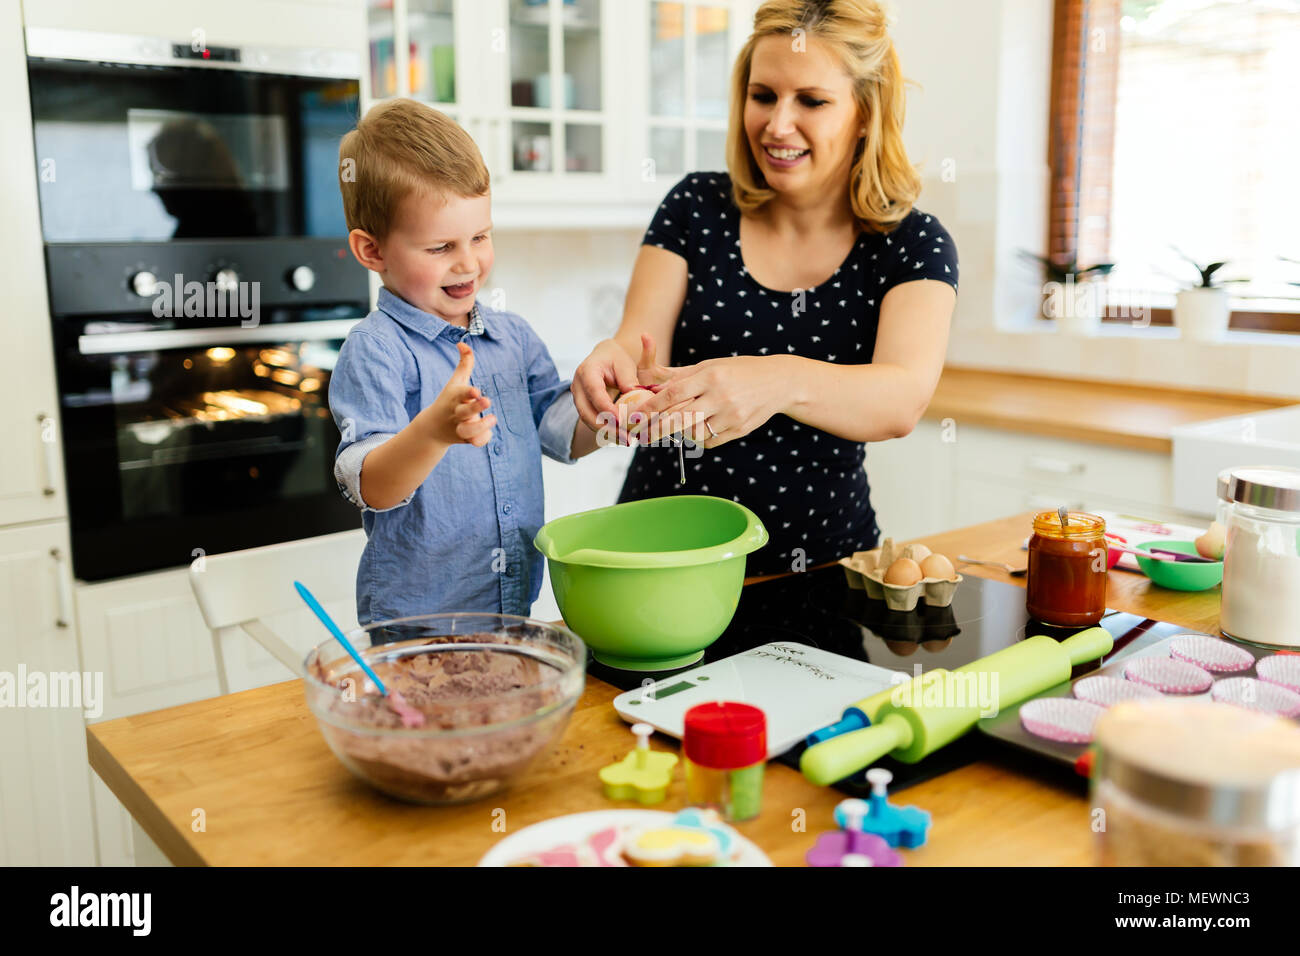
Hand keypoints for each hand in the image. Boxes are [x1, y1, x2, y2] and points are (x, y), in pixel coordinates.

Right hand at [419, 342, 496, 447]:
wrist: (433, 428)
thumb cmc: (449, 400)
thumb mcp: (455, 382)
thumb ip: (464, 363)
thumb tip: (462, 343)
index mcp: (455, 398)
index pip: (461, 393)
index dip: (468, 392)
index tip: (476, 390)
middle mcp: (457, 413)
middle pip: (465, 411)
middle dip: (476, 407)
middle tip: (487, 400)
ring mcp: (460, 427)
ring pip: (469, 430)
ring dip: (481, 426)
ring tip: (492, 418)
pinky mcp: (466, 439)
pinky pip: (476, 441)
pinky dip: (482, 439)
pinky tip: (486, 433)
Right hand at [573, 334, 682, 443]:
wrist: (604, 357)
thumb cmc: (616, 359)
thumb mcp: (625, 364)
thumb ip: (628, 380)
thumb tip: (634, 400)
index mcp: (587, 371)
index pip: (594, 392)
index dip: (606, 408)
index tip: (621, 421)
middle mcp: (577, 386)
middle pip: (586, 411)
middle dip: (605, 427)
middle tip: (626, 438)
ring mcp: (577, 398)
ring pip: (587, 420)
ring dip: (606, 433)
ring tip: (626, 440)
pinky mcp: (583, 406)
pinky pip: (591, 421)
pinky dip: (606, 431)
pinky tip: (621, 438)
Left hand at [629, 355, 787, 448]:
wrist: (778, 382)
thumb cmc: (738, 371)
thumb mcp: (711, 365)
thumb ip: (681, 376)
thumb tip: (651, 384)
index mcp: (710, 376)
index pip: (674, 393)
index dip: (652, 406)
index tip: (636, 415)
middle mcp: (720, 396)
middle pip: (680, 418)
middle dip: (657, 428)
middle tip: (641, 435)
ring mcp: (731, 415)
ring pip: (694, 433)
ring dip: (680, 433)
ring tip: (673, 429)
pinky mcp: (739, 429)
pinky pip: (710, 440)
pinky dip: (700, 437)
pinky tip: (699, 429)